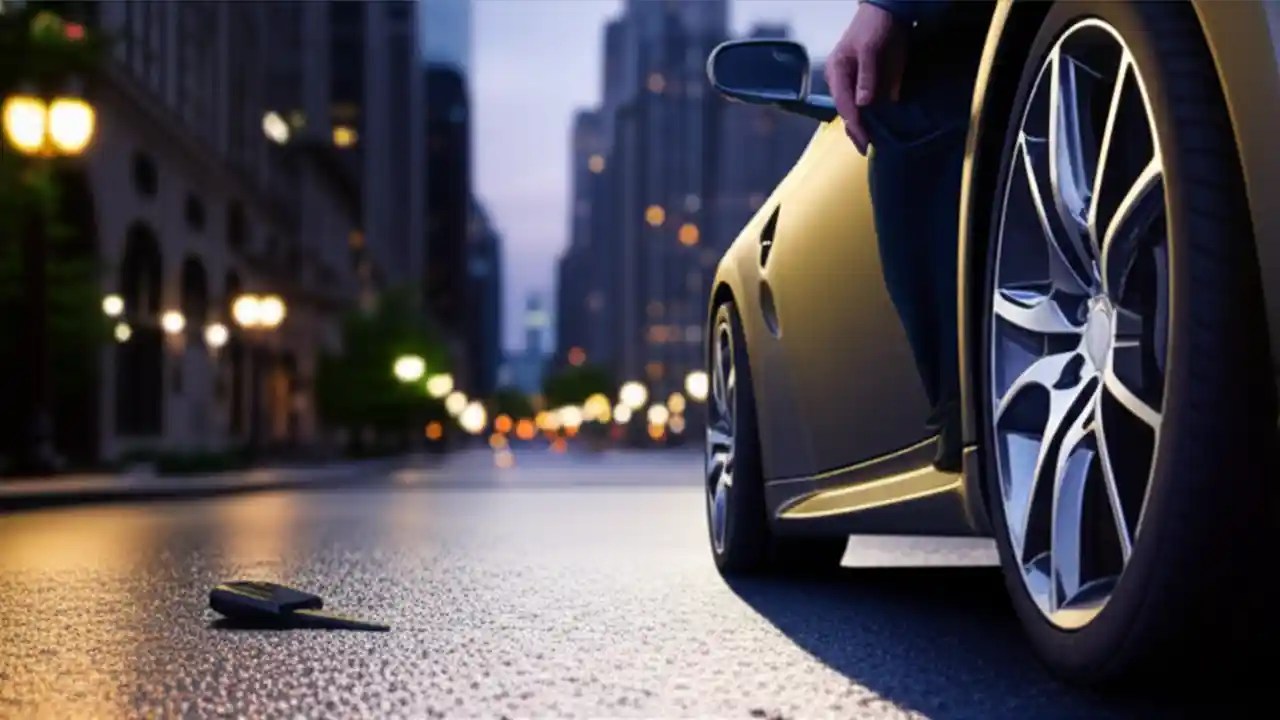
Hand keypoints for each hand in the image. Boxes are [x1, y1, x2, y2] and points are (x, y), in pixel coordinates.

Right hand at [825, 3, 907, 154]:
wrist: (890, 13)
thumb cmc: (875, 27)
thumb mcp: (870, 49)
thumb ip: (866, 77)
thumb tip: (863, 104)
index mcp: (837, 73)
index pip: (844, 106)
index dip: (854, 125)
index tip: (864, 142)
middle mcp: (843, 83)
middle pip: (847, 113)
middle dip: (856, 132)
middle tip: (866, 151)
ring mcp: (855, 85)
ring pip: (857, 113)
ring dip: (864, 129)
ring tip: (872, 146)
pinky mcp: (868, 86)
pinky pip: (870, 107)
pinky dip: (875, 120)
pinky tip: (881, 132)